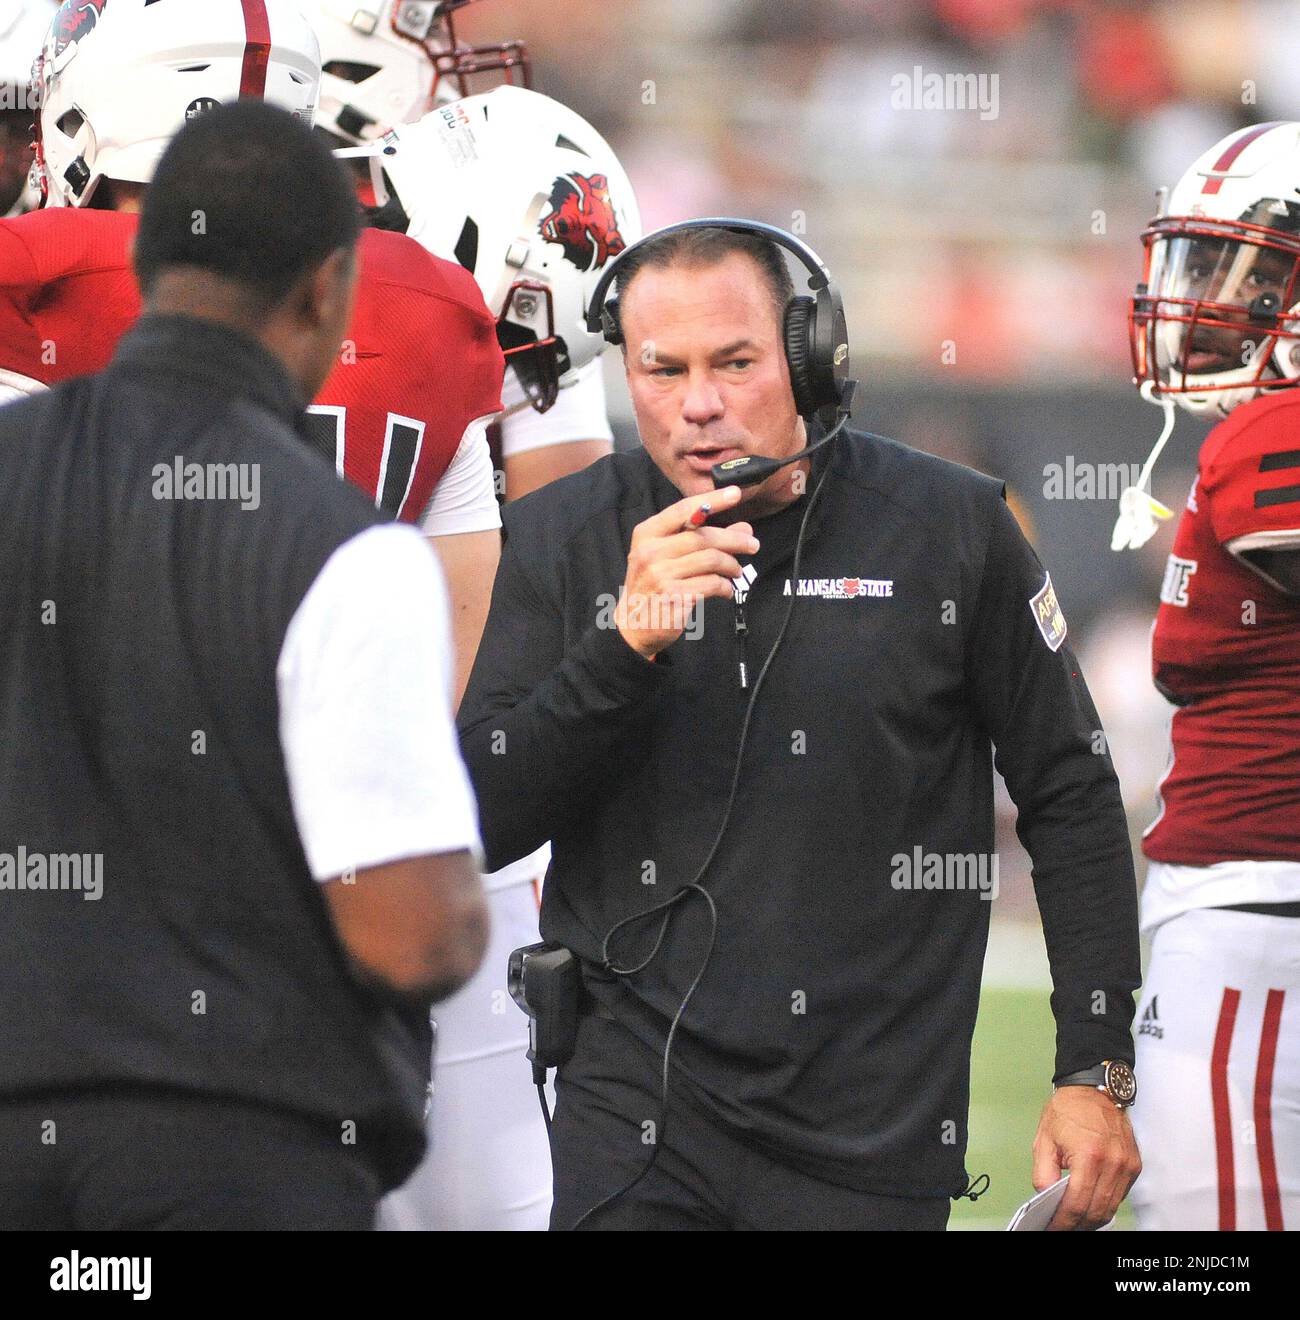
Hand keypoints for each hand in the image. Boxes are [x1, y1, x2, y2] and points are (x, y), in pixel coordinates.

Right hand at [616, 486, 759, 658]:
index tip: (735, 493)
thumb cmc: (652, 585)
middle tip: (753, 545)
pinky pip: (710, 584)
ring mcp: (660, 575)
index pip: (683, 510)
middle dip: (734, 540)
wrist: (632, 625)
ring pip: (710, 560)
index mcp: (647, 534)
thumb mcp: (667, 556)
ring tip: (737, 571)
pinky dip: (724, 586)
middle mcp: (651, 551)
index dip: (712, 500)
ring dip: (731, 565)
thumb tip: (743, 528)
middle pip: (702, 537)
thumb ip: (701, 539)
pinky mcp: (674, 596)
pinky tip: (725, 590)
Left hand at [1031, 1086, 1141, 1229]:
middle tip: (1063, 1226)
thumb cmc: (1069, 1109)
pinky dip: (1105, 1203)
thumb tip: (1045, 1197)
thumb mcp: (1044, 1138)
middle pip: (1097, 1211)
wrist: (1094, 1088)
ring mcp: (1127, 1166)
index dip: (1064, 1221)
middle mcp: (1113, 1163)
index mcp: (1089, 1155)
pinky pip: (1120, 1195)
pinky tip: (1091, 1202)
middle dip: (1078, 1224)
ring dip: (1092, 1218)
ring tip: (1075, 1219)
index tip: (1053, 1227)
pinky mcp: (1134, 1165)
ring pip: (1111, 1207)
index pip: (1077, 1204)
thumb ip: (1043, 1172)